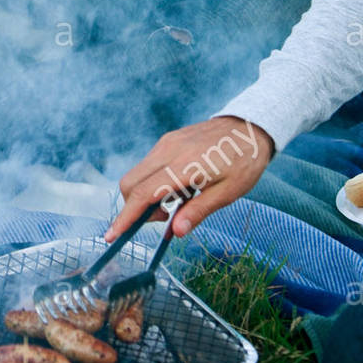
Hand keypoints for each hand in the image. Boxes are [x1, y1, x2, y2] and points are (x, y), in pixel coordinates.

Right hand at [105, 116, 273, 239]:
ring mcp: (166, 143)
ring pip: (137, 175)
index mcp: (184, 165)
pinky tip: (179, 188)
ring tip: (179, 201)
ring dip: (145, 196)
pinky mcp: (167, 140)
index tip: (112, 235)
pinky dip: (153, 183)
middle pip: (130, 183)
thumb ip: (199, 211)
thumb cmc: (244, 161)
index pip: (144, 194)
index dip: (126, 217)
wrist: (250, 127)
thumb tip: (175, 232)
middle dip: (134, 208)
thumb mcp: (229, 192)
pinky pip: (148, 165)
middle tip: (164, 218)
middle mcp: (168, 150)